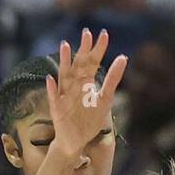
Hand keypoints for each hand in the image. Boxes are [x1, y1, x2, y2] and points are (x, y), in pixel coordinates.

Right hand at [46, 29, 127, 161]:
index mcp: (86, 82)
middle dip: (83, 50)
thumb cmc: (89, 119)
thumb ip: (112, 79)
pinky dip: (52, 89)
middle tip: (87, 33)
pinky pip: (54, 98)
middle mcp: (74, 85)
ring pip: (64, 76)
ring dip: (64, 62)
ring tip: (64, 46)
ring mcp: (64, 95)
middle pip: (79, 65)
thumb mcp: (105, 99)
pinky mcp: (57, 109)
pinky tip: (50, 79)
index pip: (93, 62)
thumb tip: (123, 57)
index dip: (98, 49)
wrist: (75, 141)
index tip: (104, 34)